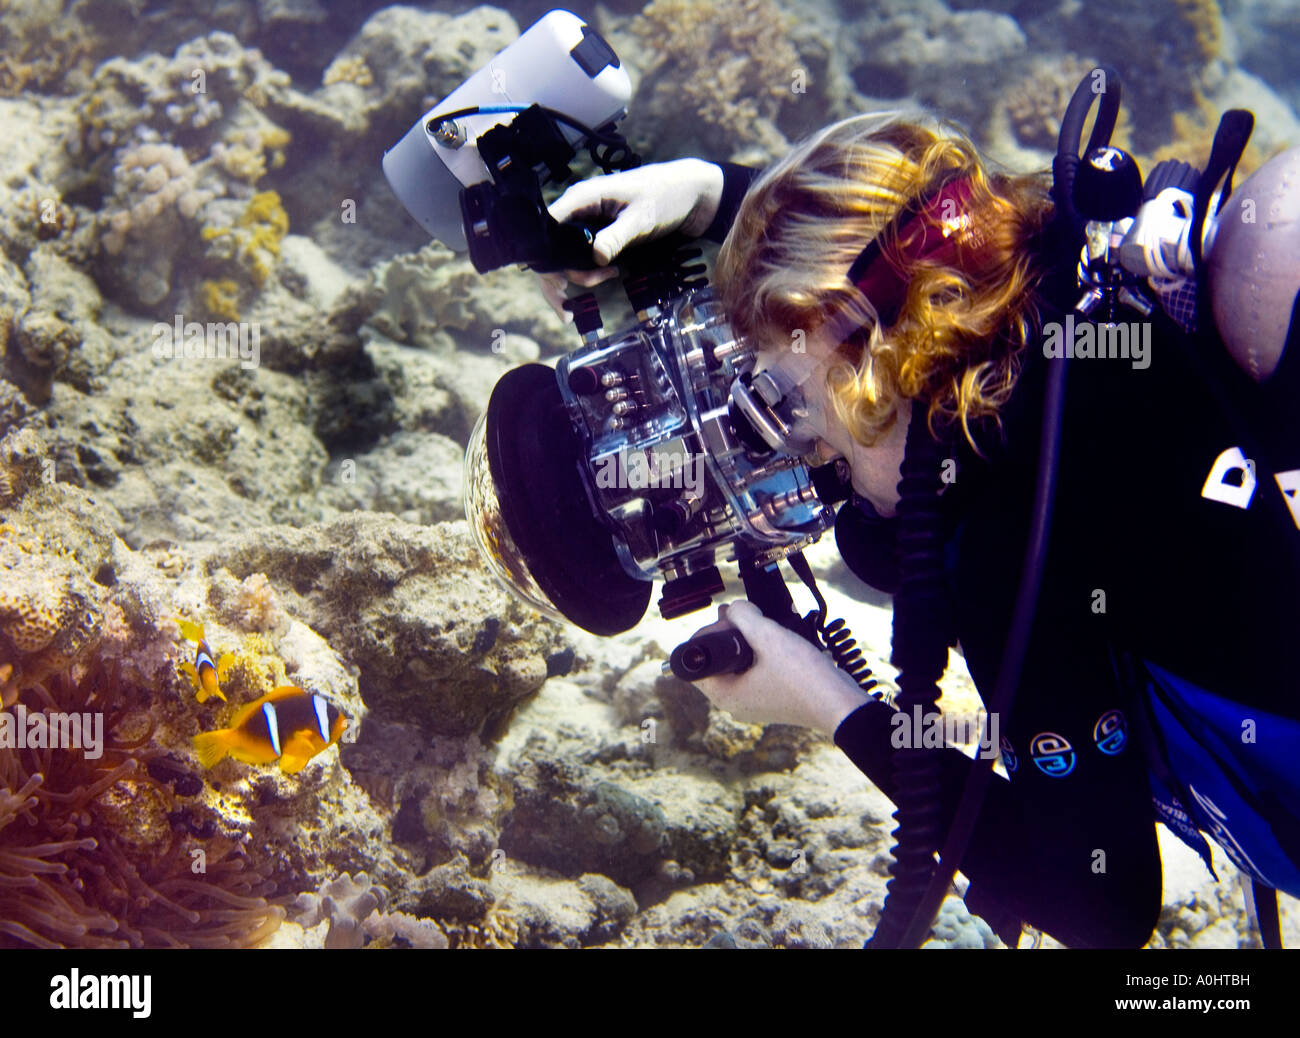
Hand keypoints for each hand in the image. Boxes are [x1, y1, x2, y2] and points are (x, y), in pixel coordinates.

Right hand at [536, 158, 724, 321]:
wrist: (688, 193)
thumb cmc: (664, 197)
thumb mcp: (641, 218)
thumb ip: (616, 237)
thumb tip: (595, 259)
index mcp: (581, 198)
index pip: (546, 230)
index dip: (546, 260)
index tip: (560, 286)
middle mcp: (577, 208)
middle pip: (549, 249)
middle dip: (557, 278)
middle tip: (570, 308)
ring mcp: (585, 220)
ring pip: (564, 255)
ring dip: (579, 275)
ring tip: (609, 277)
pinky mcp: (597, 232)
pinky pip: (580, 254)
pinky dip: (587, 270)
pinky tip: (607, 275)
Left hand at [688, 601, 874, 735]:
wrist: (840, 704)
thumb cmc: (804, 678)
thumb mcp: (768, 637)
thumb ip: (743, 616)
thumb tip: (734, 609)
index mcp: (725, 695)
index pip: (695, 663)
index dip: (708, 635)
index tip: (731, 623)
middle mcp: (734, 704)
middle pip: (716, 662)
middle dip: (729, 635)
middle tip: (748, 621)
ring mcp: (753, 703)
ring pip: (736, 666)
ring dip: (747, 643)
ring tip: (765, 629)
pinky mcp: (770, 699)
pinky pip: (754, 672)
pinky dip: (761, 655)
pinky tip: (777, 643)